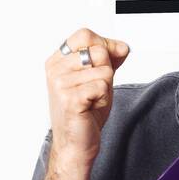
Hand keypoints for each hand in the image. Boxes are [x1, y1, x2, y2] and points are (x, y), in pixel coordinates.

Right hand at [43, 27, 129, 170]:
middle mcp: (55, 69)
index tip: (112, 59)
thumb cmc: (85, 112)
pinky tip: (91, 108)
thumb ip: (109, 59)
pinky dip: (104, 99)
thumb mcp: (98, 78)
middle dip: (107, 71)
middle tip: (95, 90)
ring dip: (105, 89)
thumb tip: (123, 47)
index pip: (84, 35)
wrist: (76, 144)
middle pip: (98, 51)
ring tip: (92, 101)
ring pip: (104, 70)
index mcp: (57, 60)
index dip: (104, 44)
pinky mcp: (70, 98)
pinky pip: (103, 86)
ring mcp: (60, 83)